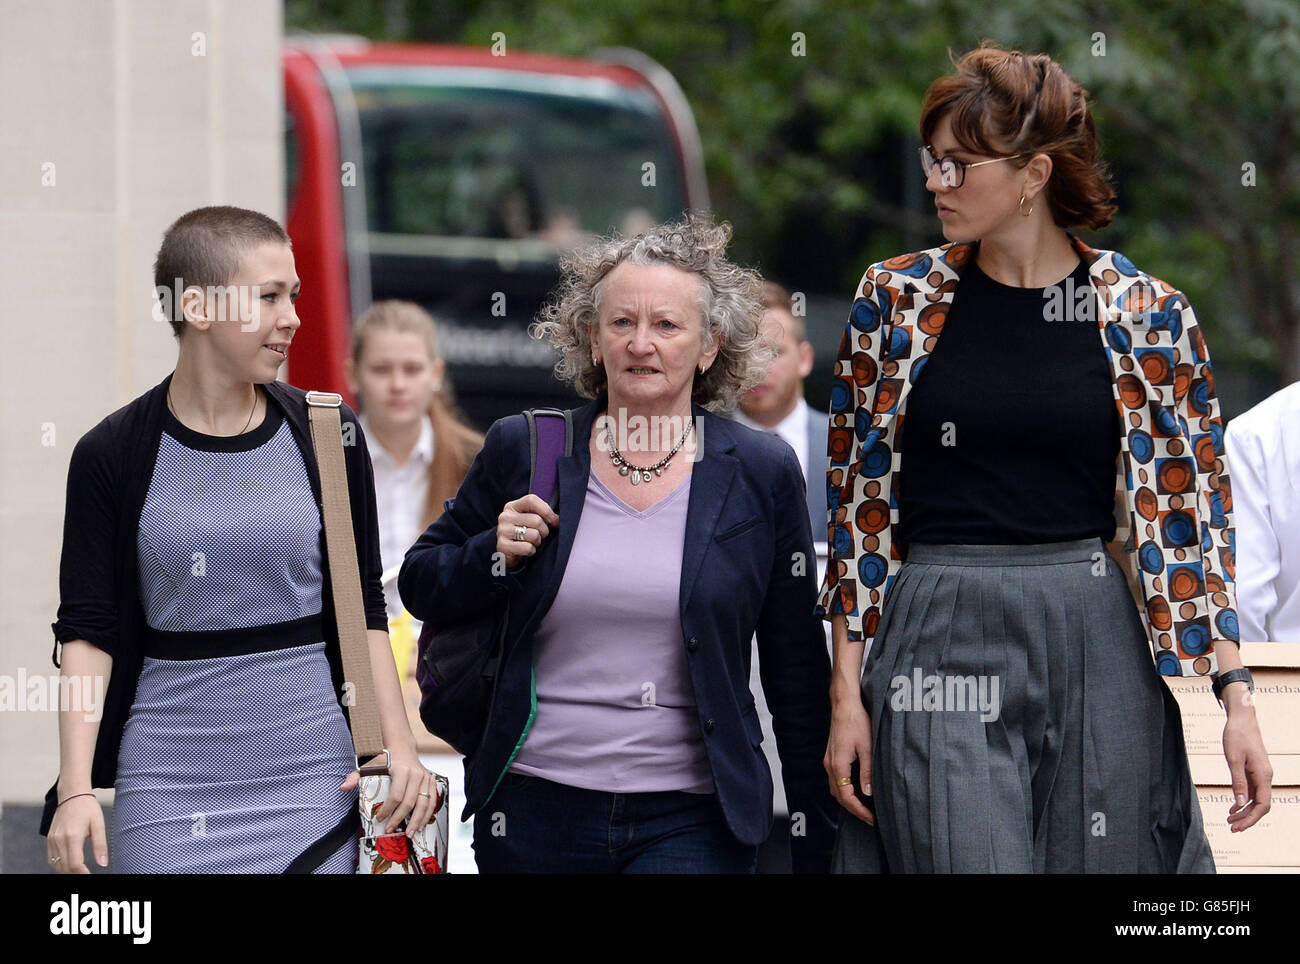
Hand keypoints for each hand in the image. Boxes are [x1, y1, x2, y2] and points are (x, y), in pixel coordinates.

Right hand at [47, 794, 107, 872]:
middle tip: (88, 874)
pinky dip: (60, 864)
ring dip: (68, 870)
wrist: (72, 794)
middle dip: (76, 874)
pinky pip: (52, 858)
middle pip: (65, 867)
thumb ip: (100, 845)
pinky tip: (70, 863)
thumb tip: (103, 864)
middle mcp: (59, 839)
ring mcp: (52, 840)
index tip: (91, 876)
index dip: (83, 874)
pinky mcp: (49, 839)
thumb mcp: (98, 824)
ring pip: (57, 865)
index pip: (75, 864)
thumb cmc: (88, 808)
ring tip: (81, 870)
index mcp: (72, 836)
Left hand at [339, 748, 440, 836]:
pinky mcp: (431, 781)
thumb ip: (355, 777)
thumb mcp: (369, 765)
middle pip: (410, 802)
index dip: (388, 810)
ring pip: (424, 803)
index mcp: (401, 770)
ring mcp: (425, 777)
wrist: (402, 748)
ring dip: (417, 820)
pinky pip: (432, 800)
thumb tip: (343, 788)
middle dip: (401, 819)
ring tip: (410, 833)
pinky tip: (421, 824)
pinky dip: (427, 814)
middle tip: (392, 831)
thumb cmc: (385, 758)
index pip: (396, 795)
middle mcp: (415, 773)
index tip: (379, 819)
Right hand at [496, 494, 558, 567]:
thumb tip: (557, 519)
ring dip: (537, 542)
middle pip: (537, 520)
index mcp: (512, 507)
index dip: (546, 510)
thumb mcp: (528, 519)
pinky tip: (525, 550)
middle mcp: (505, 517)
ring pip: (534, 535)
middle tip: (539, 535)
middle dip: (544, 531)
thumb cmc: (522, 533)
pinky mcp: (503, 546)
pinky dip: (531, 551)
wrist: (506, 553)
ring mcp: (503, 531)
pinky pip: (528, 548)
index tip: (555, 521)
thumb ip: (541, 514)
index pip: (531, 500)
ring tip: (530, 542)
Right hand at [824, 687, 874, 824]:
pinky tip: (856, 790)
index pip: (846, 797)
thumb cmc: (856, 722)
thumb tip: (868, 793)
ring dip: (848, 800)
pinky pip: (836, 780)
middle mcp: (829, 765)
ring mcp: (828, 761)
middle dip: (854, 809)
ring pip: (836, 789)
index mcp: (838, 765)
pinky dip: (845, 790)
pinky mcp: (831, 756)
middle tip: (870, 818)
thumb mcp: (868, 748)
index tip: (872, 819)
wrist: (844, 705)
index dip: (859, 810)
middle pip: (839, 796)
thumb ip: (867, 772)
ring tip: (865, 807)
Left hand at [1222, 683, 1271, 832]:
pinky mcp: (1255, 770)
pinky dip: (1243, 800)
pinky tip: (1233, 807)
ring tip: (1230, 820)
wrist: (1241, 719)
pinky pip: (1252, 791)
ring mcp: (1261, 774)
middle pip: (1261, 805)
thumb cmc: (1236, 736)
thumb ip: (1238, 782)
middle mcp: (1265, 776)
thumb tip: (1241, 803)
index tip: (1237, 827)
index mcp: (1263, 775)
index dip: (1251, 818)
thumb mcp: (1233, 759)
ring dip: (1244, 811)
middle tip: (1231, 828)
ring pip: (1256, 799)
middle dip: (1247, 818)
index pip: (1262, 805)